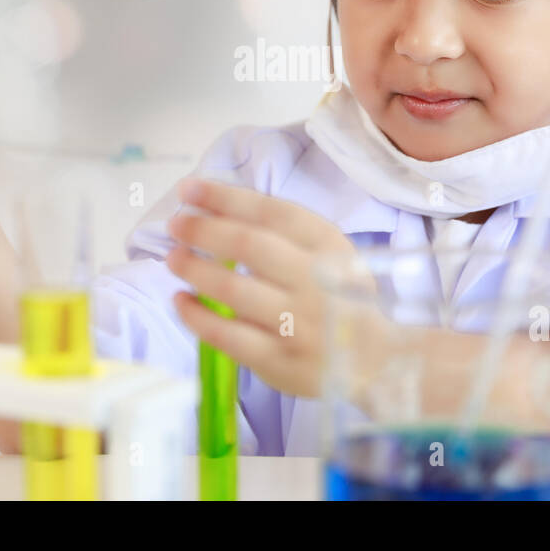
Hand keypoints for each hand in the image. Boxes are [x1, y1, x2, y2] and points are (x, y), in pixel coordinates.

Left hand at [164, 177, 355, 398]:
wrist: (377, 361)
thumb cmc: (341, 297)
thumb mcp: (331, 254)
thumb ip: (286, 233)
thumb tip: (218, 210)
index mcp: (329, 246)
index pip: (271, 212)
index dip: (224, 198)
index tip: (189, 189)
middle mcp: (315, 281)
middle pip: (248, 245)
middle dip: (203, 230)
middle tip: (176, 225)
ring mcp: (297, 324)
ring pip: (233, 289)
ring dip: (195, 269)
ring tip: (173, 258)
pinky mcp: (279, 361)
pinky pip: (227, 336)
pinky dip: (197, 316)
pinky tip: (181, 301)